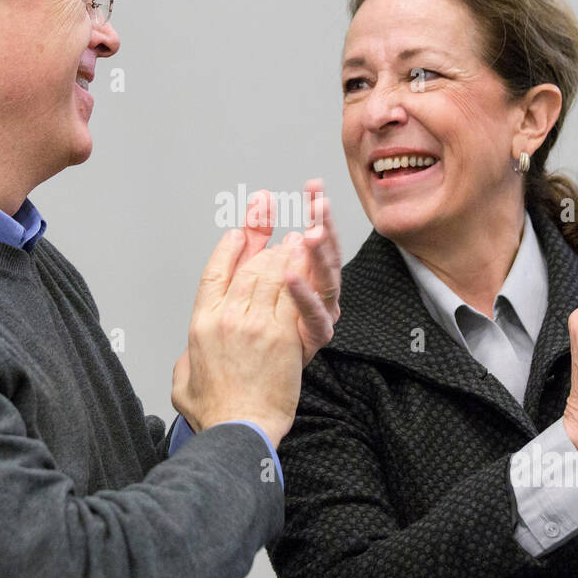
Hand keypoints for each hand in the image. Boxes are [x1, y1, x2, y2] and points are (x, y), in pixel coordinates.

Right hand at [171, 229, 304, 448]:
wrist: (238, 429)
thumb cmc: (214, 412)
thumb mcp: (183, 383)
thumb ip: (186, 362)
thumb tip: (188, 358)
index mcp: (201, 324)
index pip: (214, 274)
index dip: (227, 250)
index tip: (237, 234)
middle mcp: (226, 317)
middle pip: (246, 267)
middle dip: (260, 239)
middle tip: (271, 220)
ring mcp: (255, 323)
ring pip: (270, 274)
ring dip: (284, 253)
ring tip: (295, 238)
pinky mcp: (281, 334)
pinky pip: (291, 293)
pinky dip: (298, 272)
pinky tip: (305, 257)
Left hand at [235, 182, 341, 363]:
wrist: (250, 391)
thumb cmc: (255, 331)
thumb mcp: (252, 272)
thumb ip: (257, 236)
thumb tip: (260, 198)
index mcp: (307, 272)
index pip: (316, 232)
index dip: (316, 209)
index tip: (314, 187)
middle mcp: (319, 290)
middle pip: (327, 251)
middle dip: (323, 223)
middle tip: (320, 203)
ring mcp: (321, 313)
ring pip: (327, 278)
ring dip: (319, 254)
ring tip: (311, 232)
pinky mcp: (315, 336)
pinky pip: (313, 314)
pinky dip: (304, 294)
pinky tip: (291, 276)